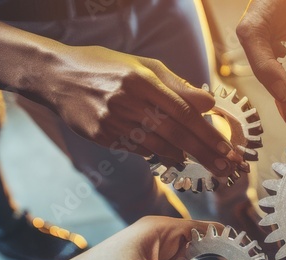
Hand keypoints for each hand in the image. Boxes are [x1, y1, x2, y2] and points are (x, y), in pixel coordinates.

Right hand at [0, 10, 242, 174]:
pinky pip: (138, 150)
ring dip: (184, 158)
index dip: (208, 133)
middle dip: (205, 153)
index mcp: (142, 79)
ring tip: (206, 165)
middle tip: (226, 167)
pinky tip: (174, 159)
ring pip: (157, 146)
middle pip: (176, 133)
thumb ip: (178, 86)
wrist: (58, 77)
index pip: (184, 112)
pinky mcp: (102, 136)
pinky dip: (158, 155)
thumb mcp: (144, 66)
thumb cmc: (107, 67)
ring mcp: (113, 121)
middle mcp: (128, 100)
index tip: (228, 148)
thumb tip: (210, 104)